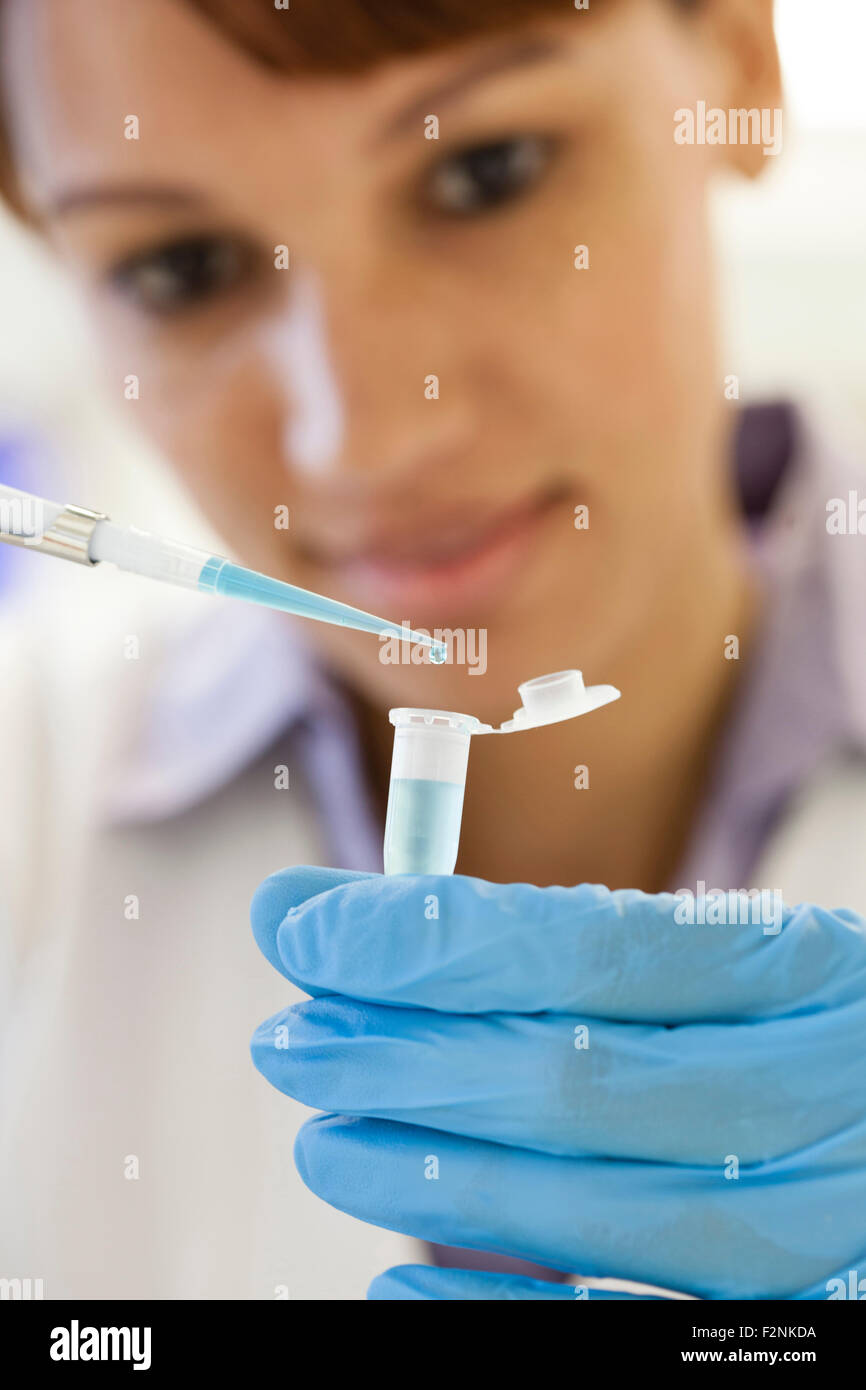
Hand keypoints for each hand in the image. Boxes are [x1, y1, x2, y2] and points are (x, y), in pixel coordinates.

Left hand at [250, 867, 865, 1300]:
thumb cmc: (776, 1028)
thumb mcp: (715, 957)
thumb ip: (552, 943)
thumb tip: (330, 917)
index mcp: (802, 967)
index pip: (587, 946)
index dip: (427, 939)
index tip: (300, 922)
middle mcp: (826, 1092)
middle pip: (579, 1081)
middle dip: (403, 1058)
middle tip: (290, 1040)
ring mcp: (822, 1222)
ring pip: (603, 1214)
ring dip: (432, 1179)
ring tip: (324, 1144)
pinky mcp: (797, 1321)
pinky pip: (634, 1338)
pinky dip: (506, 1311)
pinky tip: (401, 1280)